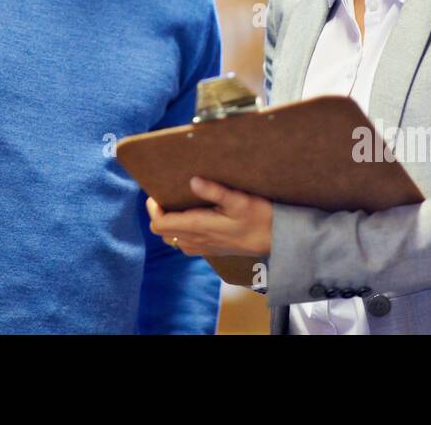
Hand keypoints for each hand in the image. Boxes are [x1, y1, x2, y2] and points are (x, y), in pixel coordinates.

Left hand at [146, 177, 272, 256]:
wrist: (276, 240)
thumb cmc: (259, 218)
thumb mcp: (240, 200)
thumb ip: (215, 191)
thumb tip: (192, 181)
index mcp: (199, 227)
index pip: (160, 224)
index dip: (154, 209)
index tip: (158, 193)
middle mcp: (196, 240)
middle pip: (162, 232)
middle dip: (159, 214)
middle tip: (165, 195)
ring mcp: (202, 247)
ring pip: (172, 239)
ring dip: (169, 223)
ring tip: (176, 204)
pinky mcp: (210, 250)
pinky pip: (184, 244)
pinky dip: (180, 231)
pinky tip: (192, 217)